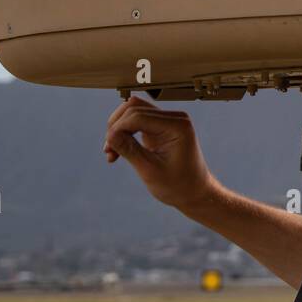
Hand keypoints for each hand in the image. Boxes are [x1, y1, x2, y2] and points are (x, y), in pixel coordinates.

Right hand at [103, 94, 214, 208]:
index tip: (108, 149)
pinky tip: (117, 151)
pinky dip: (124, 134)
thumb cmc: (178, 185)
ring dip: (118, 130)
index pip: (138, 116)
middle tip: (109, 151)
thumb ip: (130, 150)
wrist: (193, 192)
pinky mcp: (160, 127)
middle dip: (116, 128)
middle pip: (133, 108)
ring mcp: (167, 121)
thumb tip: (110, 134)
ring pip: (132, 112)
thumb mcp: (150, 170)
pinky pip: (136, 122)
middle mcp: (174, 118)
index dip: (118, 129)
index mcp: (177, 126)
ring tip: (111, 153)